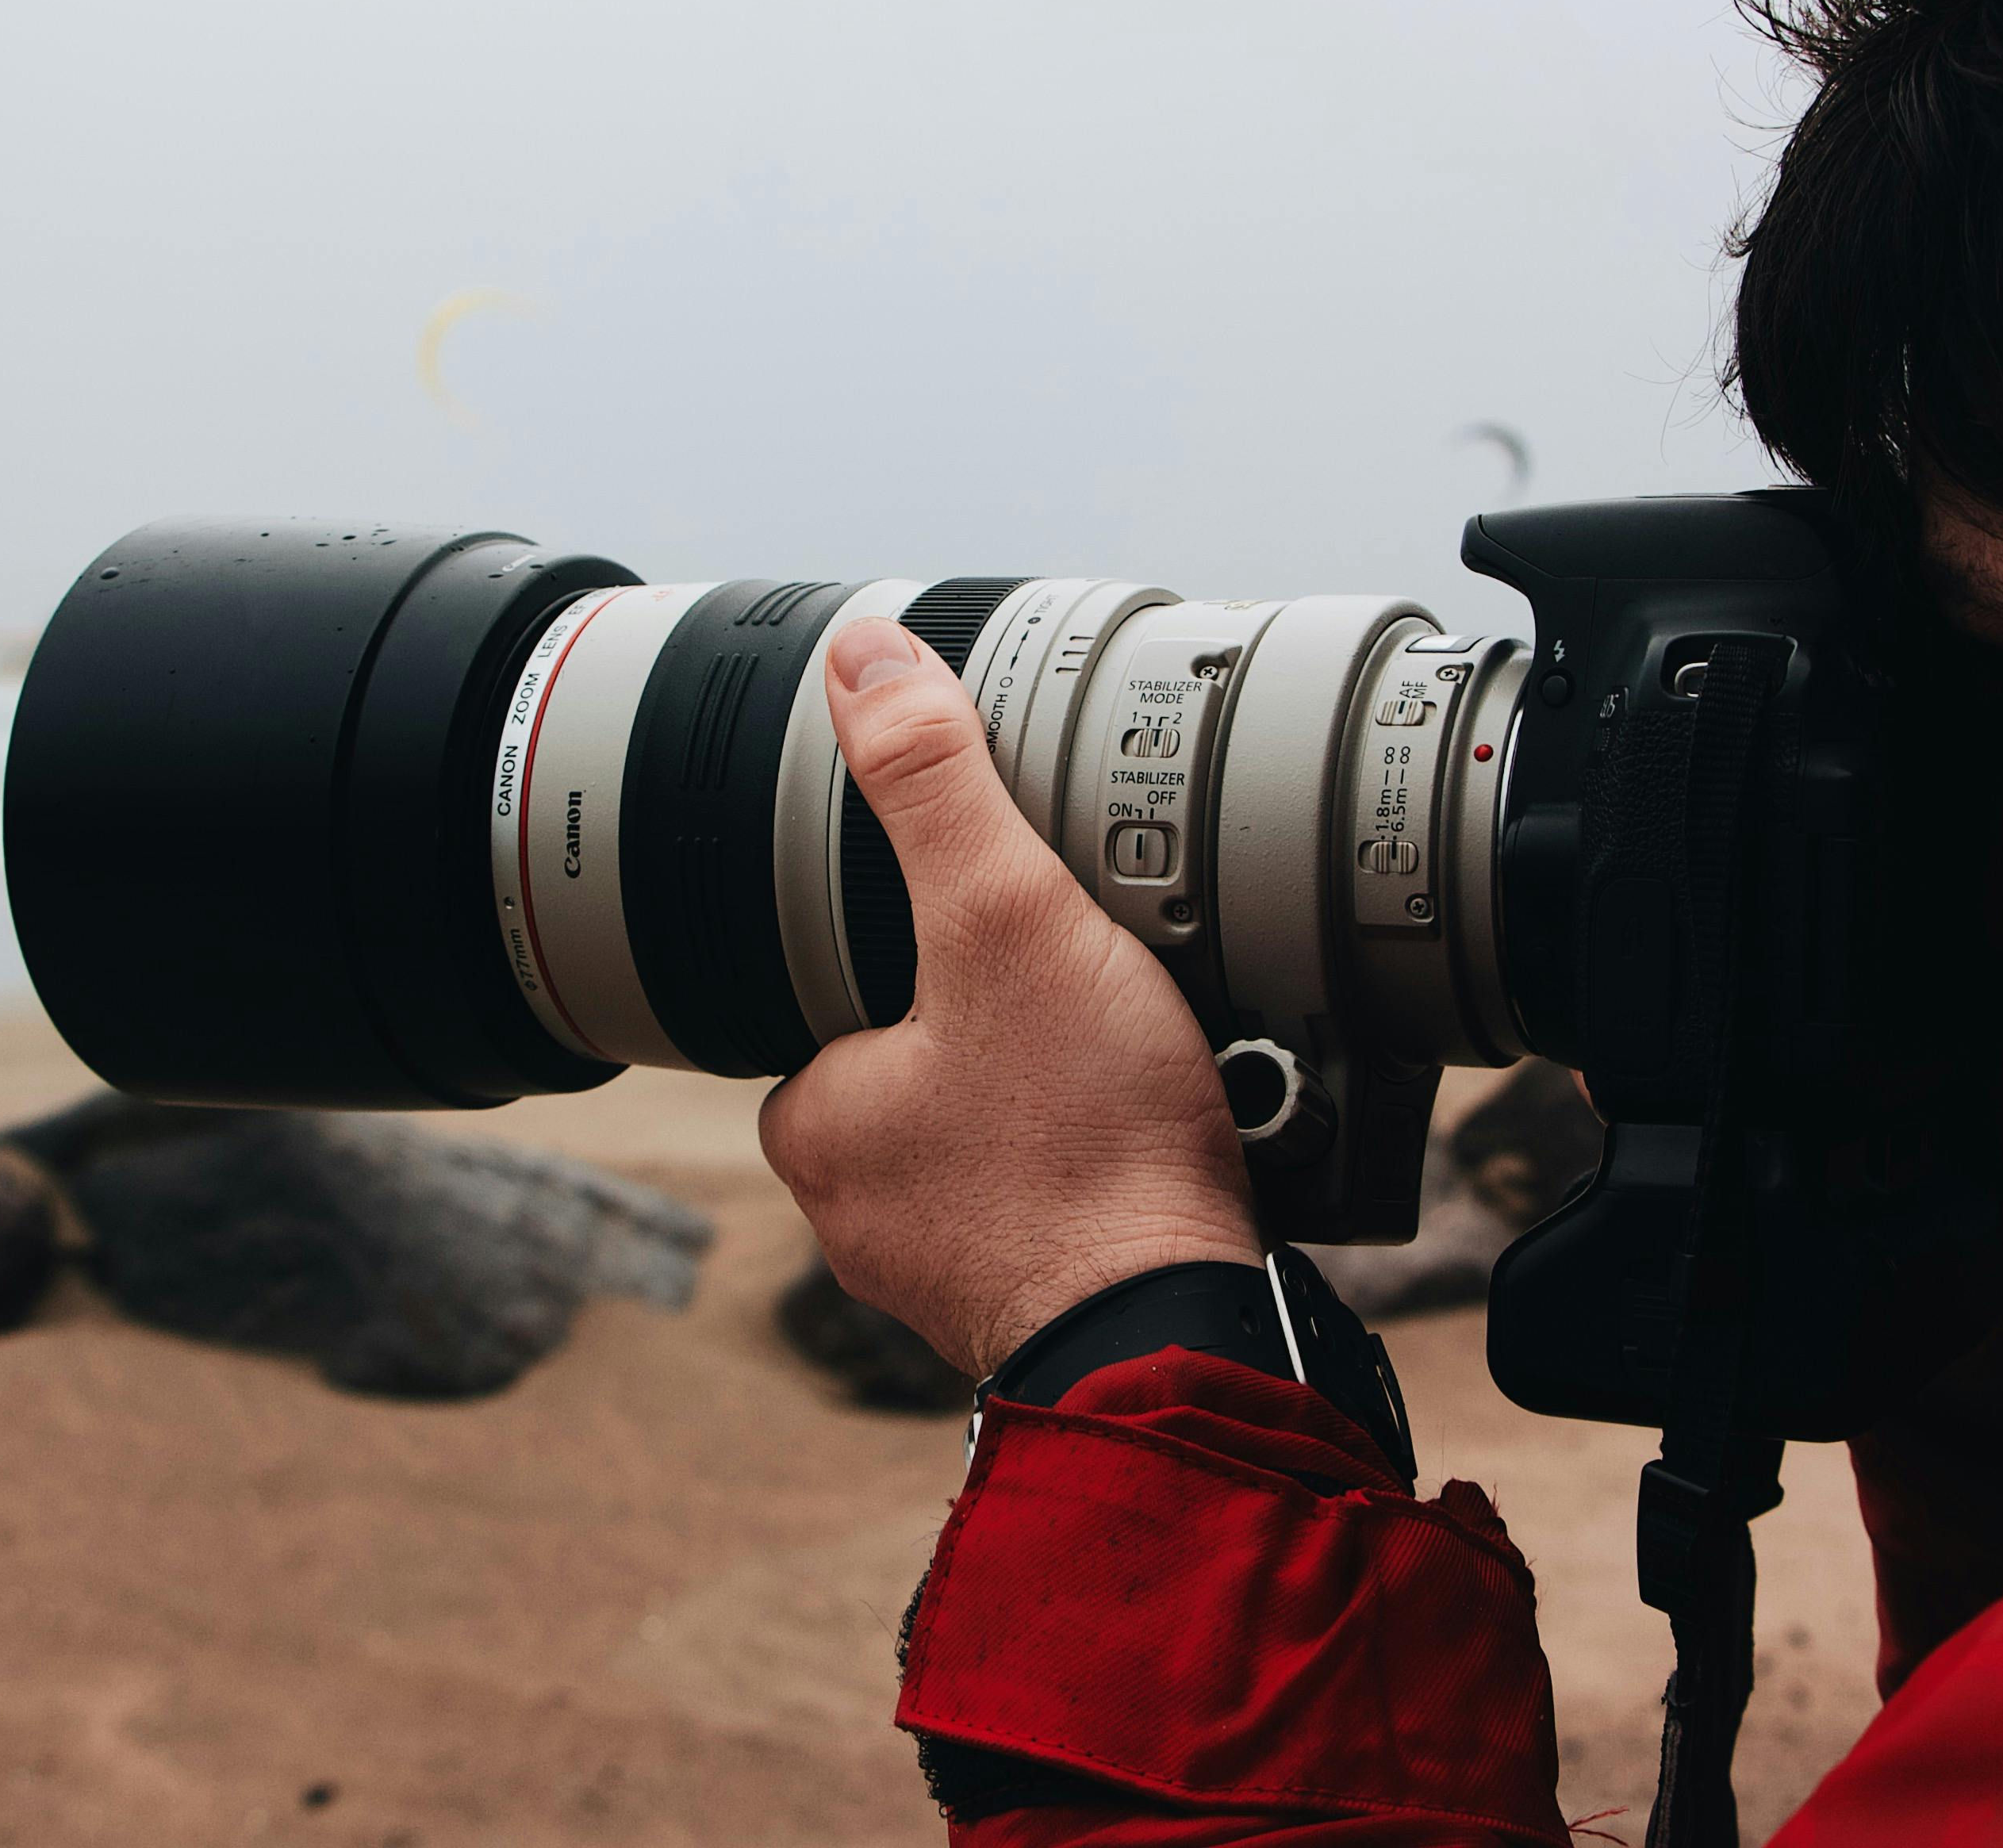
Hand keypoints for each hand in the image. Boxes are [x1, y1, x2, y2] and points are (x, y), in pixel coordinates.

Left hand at [759, 616, 1262, 1375]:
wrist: (1188, 1340)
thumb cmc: (1089, 1152)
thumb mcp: (1008, 921)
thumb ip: (936, 788)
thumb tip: (862, 661)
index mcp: (814, 1124)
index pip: (834, 991)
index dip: (921, 941)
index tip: (996, 933)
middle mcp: (858, 1216)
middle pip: (926, 1058)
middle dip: (1006, 1025)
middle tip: (1089, 1002)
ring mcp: (947, 1275)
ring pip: (995, 1139)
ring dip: (1062, 1102)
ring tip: (1134, 1068)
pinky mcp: (1033, 1312)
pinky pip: (1056, 1208)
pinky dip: (1103, 1172)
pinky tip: (1159, 1144)